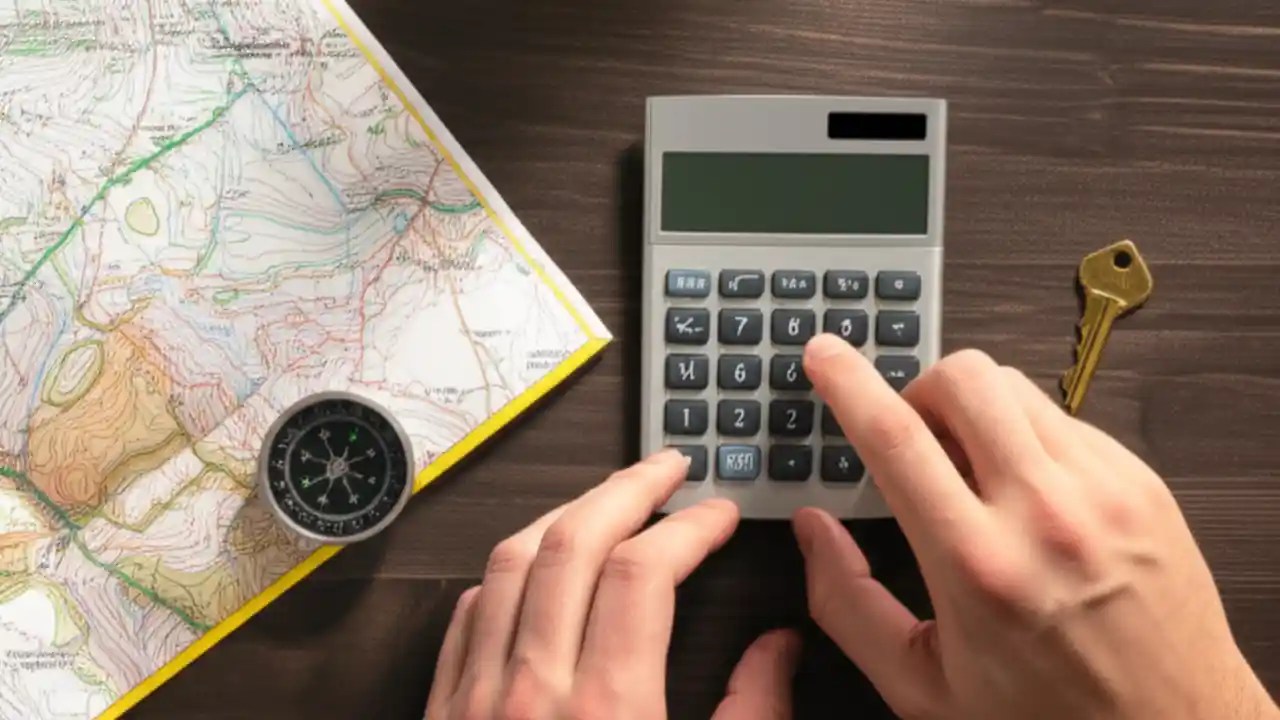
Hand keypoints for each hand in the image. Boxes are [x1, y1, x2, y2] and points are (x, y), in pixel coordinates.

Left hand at [424, 449, 800, 719]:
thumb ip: (751, 711)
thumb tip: (781, 646)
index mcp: (607, 708)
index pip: (643, 572)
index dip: (689, 528)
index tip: (718, 514)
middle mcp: (532, 689)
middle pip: (572, 544)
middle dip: (626, 490)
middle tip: (667, 468)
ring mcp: (475, 698)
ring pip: (510, 563)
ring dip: (563, 516)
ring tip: (605, 500)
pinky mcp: (442, 714)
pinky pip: (467, 615)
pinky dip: (507, 574)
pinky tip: (537, 568)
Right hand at [796, 334, 1278, 719]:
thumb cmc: (1048, 718)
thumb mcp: (922, 687)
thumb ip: (849, 604)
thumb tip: (812, 530)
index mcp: (978, 566)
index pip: (896, 438)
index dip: (848, 382)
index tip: (826, 354)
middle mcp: (1046, 515)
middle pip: (964, 379)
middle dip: (920, 389)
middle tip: (912, 434)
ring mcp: (1104, 490)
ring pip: (1017, 387)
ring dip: (975, 409)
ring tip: (972, 468)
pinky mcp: (1142, 483)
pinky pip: (1066, 418)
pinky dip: (1029, 436)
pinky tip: (1028, 491)